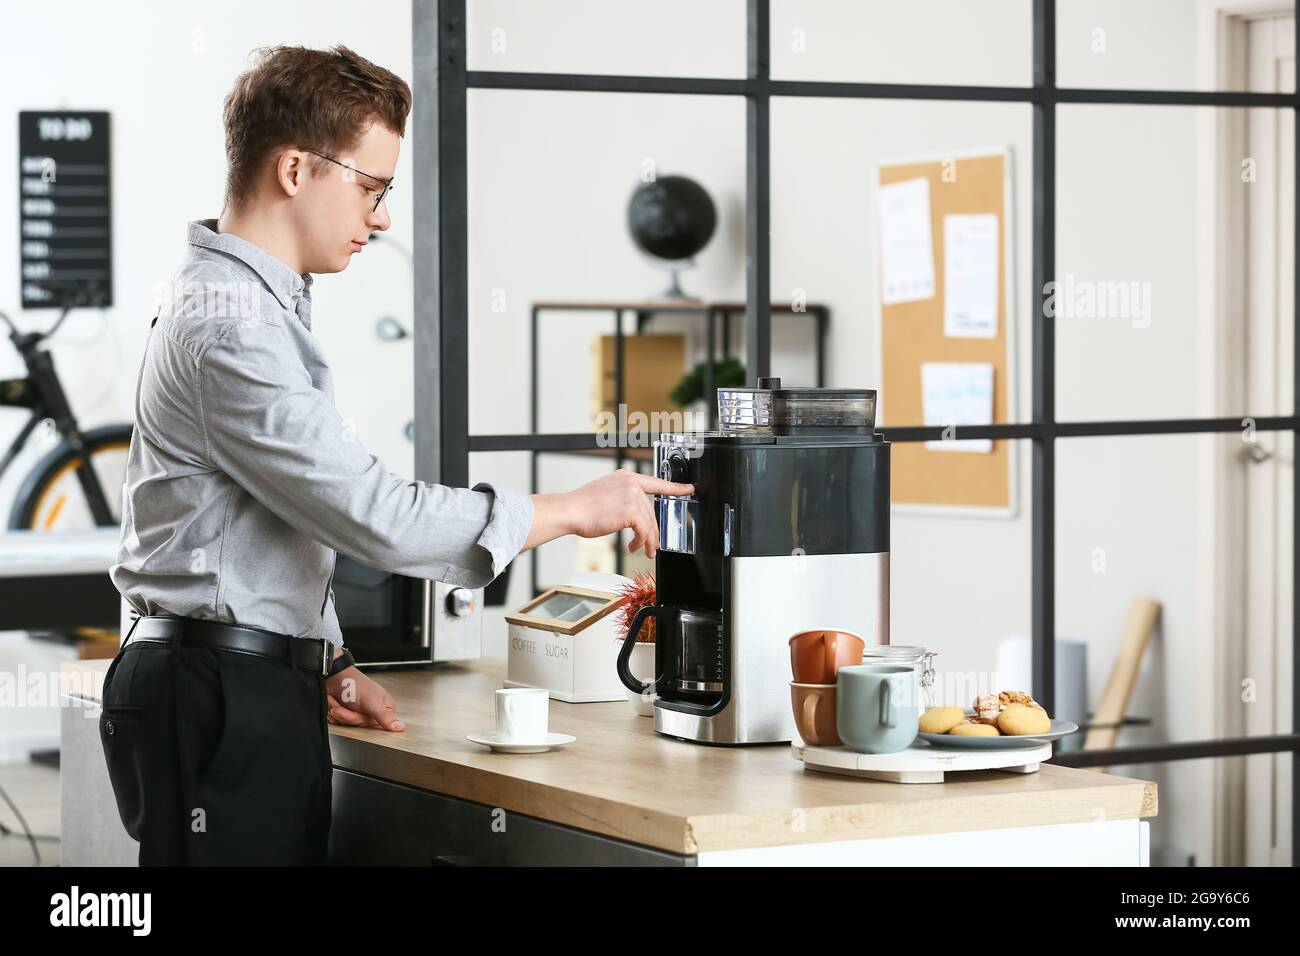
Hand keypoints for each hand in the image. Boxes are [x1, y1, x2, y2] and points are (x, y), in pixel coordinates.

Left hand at [324, 666, 405, 731]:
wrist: (333, 676)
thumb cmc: (354, 684)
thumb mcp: (372, 702)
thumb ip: (385, 717)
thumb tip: (401, 728)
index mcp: (384, 708)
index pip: (376, 727)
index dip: (363, 720)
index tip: (360, 711)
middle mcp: (372, 712)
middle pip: (359, 727)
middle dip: (348, 715)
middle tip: (346, 704)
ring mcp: (357, 713)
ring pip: (347, 725)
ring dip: (339, 713)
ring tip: (338, 702)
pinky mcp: (345, 714)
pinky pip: (338, 723)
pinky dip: (333, 714)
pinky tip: (334, 704)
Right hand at [525, 468, 693, 557]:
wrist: (571, 511)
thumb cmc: (582, 507)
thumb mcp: (606, 494)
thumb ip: (624, 498)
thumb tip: (636, 516)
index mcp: (626, 477)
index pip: (656, 482)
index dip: (675, 487)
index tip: (689, 489)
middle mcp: (631, 483)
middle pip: (651, 511)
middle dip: (652, 530)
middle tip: (652, 544)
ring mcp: (632, 496)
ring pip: (650, 523)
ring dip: (647, 540)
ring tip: (643, 550)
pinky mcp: (631, 511)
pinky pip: (644, 531)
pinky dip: (641, 542)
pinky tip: (634, 547)